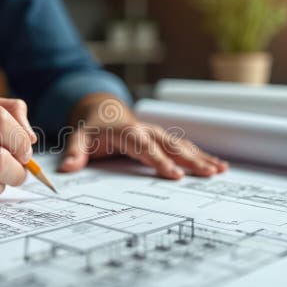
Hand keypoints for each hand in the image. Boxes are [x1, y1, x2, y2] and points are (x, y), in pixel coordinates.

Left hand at [59, 94, 227, 178]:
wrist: (103, 112)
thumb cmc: (92, 129)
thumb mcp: (78, 138)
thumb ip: (74, 153)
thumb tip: (67, 168)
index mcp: (127, 131)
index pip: (144, 147)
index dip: (159, 160)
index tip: (173, 174)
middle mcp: (146, 131)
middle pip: (170, 145)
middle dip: (189, 159)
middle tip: (207, 173)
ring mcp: (158, 134)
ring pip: (182, 146)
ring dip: (201, 157)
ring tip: (219, 170)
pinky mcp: (164, 140)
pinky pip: (184, 148)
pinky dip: (201, 156)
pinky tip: (218, 166)